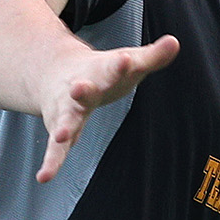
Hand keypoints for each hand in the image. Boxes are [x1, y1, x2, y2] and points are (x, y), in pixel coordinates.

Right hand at [36, 34, 179, 181]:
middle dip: (83, 89)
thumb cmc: (103, 72)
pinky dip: (51, 162)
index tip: (125, 59)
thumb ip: (152, 56)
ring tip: (61, 135)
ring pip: (66, 119)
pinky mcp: (59, 129)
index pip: (113, 68)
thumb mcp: (128, 63)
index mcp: (102, 72)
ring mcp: (67, 110)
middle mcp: (81, 90)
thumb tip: (175, 42)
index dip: (120, 65)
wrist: (58, 74)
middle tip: (78, 87)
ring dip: (64, 127)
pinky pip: (55, 149)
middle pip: (84, 90)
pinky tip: (44, 177)